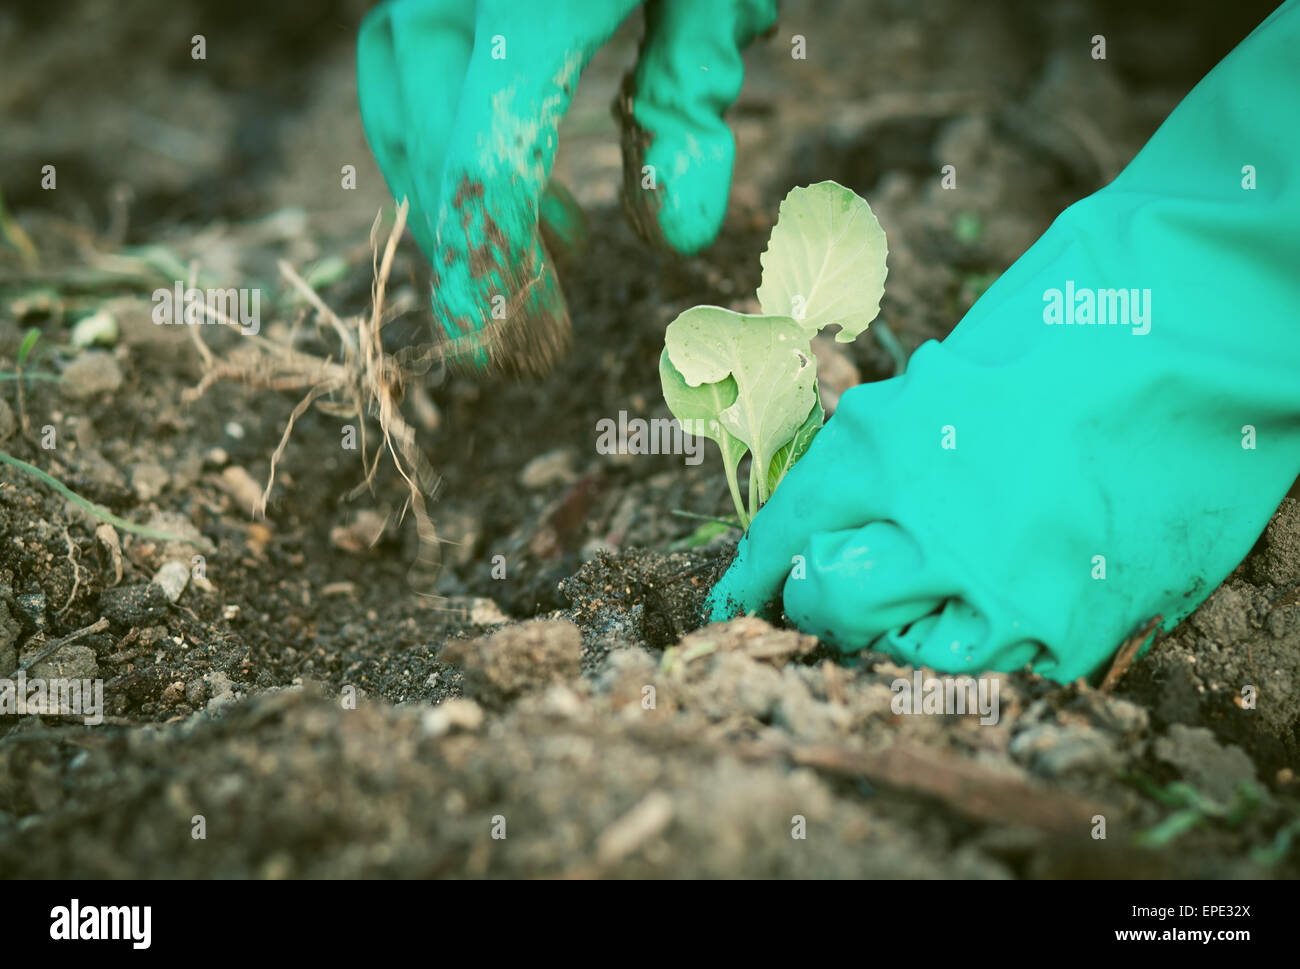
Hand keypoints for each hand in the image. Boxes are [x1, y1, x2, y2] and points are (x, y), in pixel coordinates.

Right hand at [357, 0, 777, 375]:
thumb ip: (689, 91)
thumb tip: (678, 233)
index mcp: (524, 0)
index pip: (484, 167)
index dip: (485, 274)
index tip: (498, 357)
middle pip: (435, 147)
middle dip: (481, 252)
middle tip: (537, 333)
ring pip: (406, 104)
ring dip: (463, 196)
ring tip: (547, 255)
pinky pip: (404, 53)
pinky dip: (448, 124)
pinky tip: (513, 157)